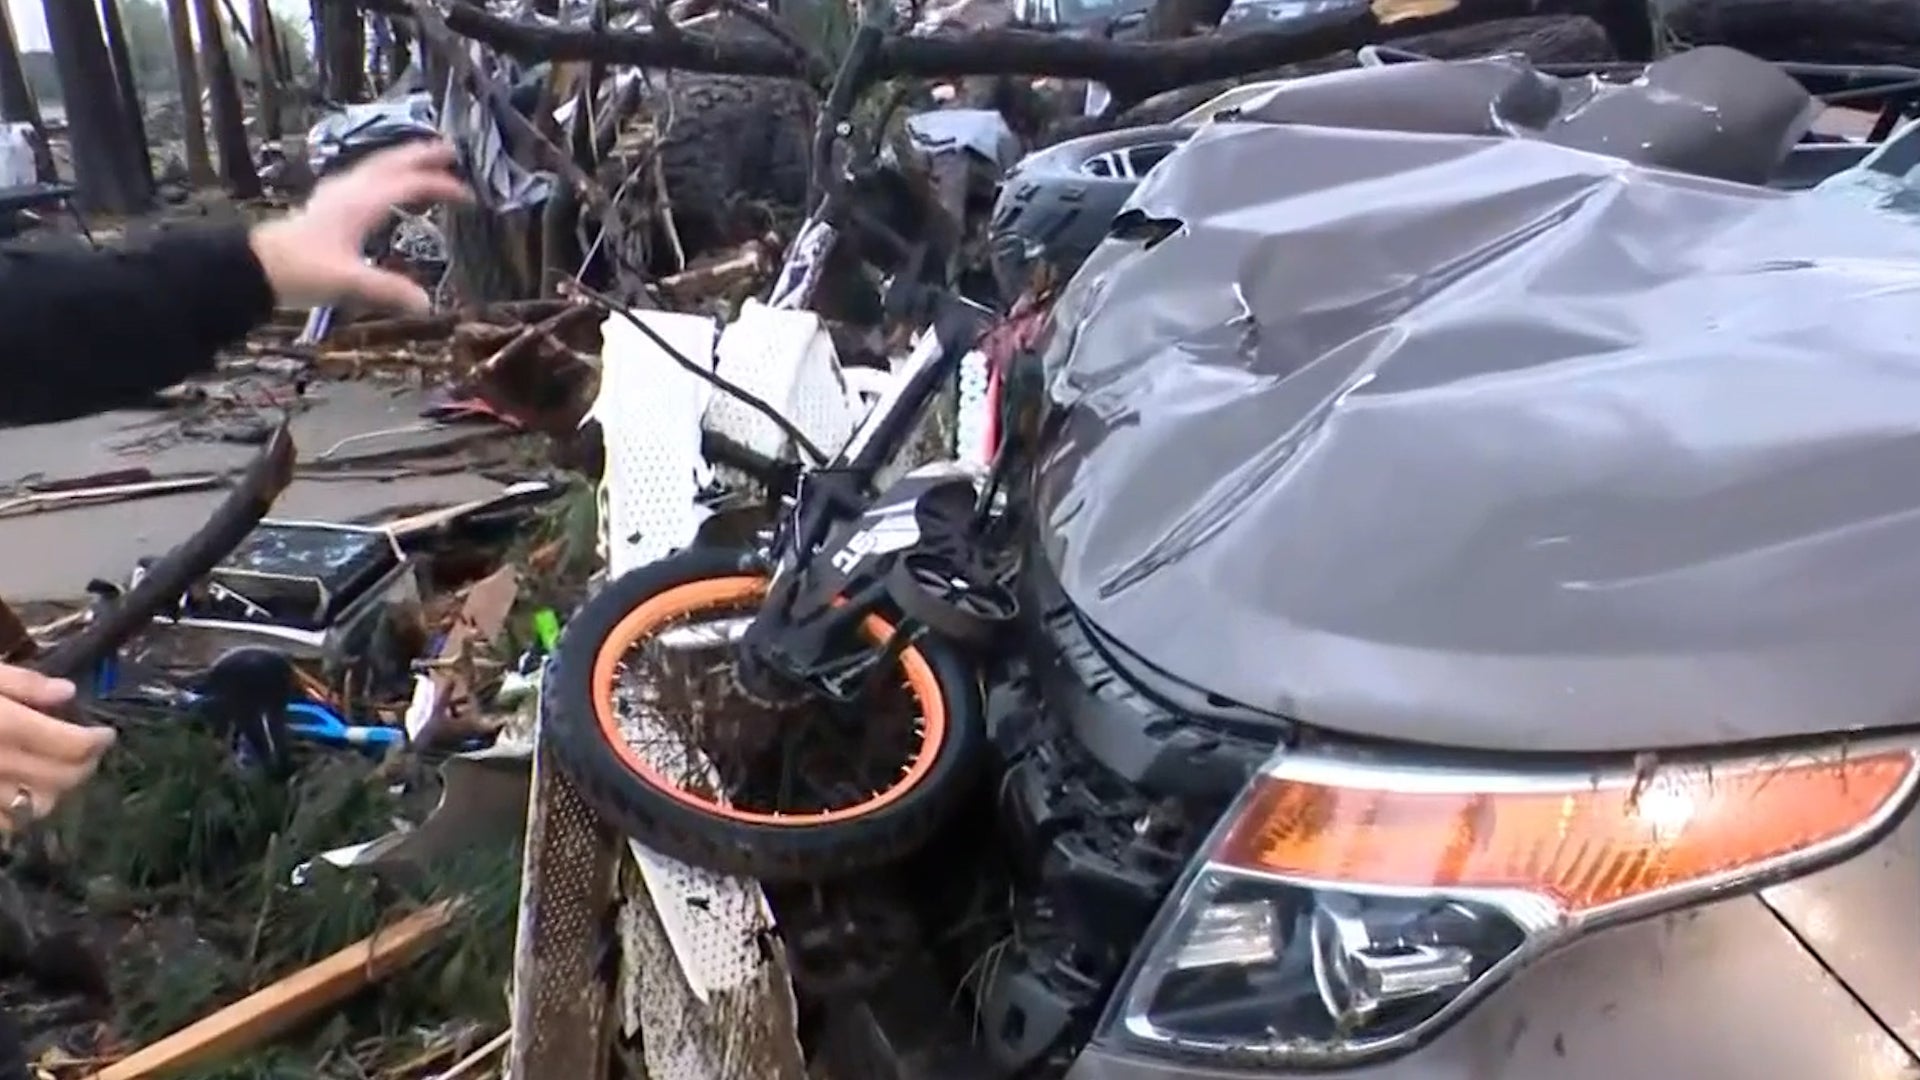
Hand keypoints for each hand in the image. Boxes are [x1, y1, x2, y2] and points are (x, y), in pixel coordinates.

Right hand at [0, 665, 112, 831]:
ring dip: (57, 791)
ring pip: (37, 808)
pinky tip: (23, 790)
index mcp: (4, 727)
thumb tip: (67, 692)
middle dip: (85, 765)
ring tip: (58, 771)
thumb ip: (22, 683)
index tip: (107, 734)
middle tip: (91, 750)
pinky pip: (8, 824)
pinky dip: (22, 811)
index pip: (72, 745)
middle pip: (62, 779)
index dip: (98, 741)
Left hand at [248, 140, 472, 314]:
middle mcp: (351, 191)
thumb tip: (427, 305)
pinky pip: (365, 176)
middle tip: (451, 149)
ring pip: (377, 165)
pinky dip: (385, 173)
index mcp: (361, 204)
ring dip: (403, 159)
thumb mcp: (348, 282)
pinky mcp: (329, 203)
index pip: (409, 185)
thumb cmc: (302, 270)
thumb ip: (388, 291)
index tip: (468, 196)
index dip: (440, 186)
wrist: (258, 265)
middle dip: (422, 155)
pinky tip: (385, 183)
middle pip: (392, 163)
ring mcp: (338, 193)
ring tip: (425, 158)